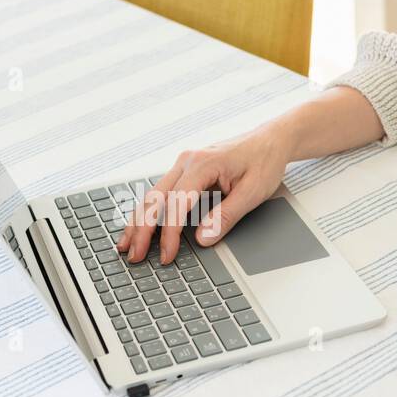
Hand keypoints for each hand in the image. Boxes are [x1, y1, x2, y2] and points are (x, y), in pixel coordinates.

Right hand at [117, 123, 292, 263]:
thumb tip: (203, 239)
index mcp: (203, 163)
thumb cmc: (264, 161)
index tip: (168, 254)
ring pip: (152, 195)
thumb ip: (226, 216)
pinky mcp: (185, 170)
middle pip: (155, 198)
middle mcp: (187, 161)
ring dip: (138, 221)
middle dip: (142, 229)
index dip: (170, 233)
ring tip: (126, 245)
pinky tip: (139, 226)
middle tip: (135, 256)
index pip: (177, 203)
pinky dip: (148, 211)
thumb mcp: (253, 192)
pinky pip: (161, 192)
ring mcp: (183, 163)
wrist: (270, 140)